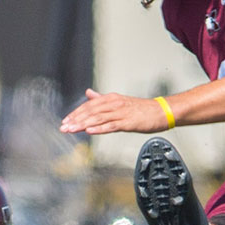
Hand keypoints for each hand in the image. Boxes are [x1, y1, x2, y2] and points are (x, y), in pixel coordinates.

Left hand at [60, 89, 174, 134]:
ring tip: (71, 130)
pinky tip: (89, 131)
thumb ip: (101, 99)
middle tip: (63, 127)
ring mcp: (120, 113)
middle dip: (75, 120)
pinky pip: (111, 125)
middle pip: (90, 111)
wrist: (161, 111)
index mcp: (110, 99)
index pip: (88, 106)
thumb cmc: (140, 109)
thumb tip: (88, 93)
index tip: (65, 121)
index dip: (75, 113)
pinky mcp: (127, 122)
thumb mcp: (118, 102)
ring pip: (98, 118)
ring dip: (83, 124)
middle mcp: (114, 104)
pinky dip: (99, 128)